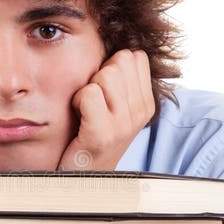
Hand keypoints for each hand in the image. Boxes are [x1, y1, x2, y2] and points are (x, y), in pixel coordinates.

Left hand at [56, 49, 154, 171]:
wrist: (79, 178)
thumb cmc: (88, 137)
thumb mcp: (112, 107)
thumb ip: (119, 78)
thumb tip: (118, 45)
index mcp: (146, 103)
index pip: (134, 56)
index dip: (111, 66)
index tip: (104, 93)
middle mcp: (141, 112)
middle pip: (120, 61)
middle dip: (98, 76)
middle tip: (92, 105)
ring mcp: (124, 125)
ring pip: (104, 75)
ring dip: (86, 90)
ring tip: (85, 114)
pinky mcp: (103, 134)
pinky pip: (89, 94)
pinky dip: (77, 103)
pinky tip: (79, 120)